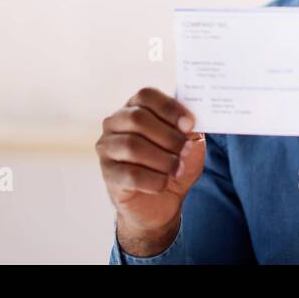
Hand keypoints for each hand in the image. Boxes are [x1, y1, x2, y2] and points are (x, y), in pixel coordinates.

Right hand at [97, 87, 205, 256]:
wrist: (161, 201)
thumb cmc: (173, 163)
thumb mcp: (188, 142)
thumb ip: (190, 130)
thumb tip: (190, 124)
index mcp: (135, 107)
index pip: (146, 95)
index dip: (169, 108)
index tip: (189, 124)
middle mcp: (115, 123)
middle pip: (137, 118)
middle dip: (167, 136)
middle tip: (185, 149)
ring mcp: (108, 147)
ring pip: (132, 146)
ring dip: (162, 159)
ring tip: (177, 169)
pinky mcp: (108, 173)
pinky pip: (130, 174)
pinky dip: (153, 180)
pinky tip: (164, 183)